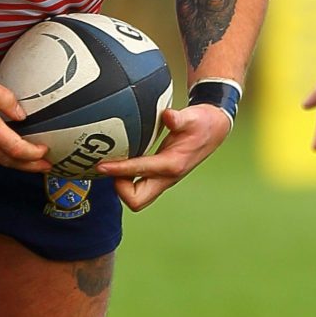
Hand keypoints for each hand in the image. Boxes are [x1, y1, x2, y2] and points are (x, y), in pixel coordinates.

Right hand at [0, 61, 49, 170]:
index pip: (15, 149)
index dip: (33, 154)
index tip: (45, 152)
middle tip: (45, 168)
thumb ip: (5, 99)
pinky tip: (5, 150)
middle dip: (29, 167)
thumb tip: (20, 114)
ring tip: (30, 161)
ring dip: (14, 163)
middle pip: (7, 161)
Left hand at [97, 102, 231, 211]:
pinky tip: (119, 162)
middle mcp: (167, 177)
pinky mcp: (159, 178)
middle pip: (137, 200)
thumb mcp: (192, 117)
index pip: (140, 171)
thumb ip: (178, 118)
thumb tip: (168, 116)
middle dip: (120, 189)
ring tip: (113, 164)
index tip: (101, 166)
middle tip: (111, 167)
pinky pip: (138, 187)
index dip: (119, 170)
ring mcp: (163, 180)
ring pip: (137, 197)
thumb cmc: (202, 123)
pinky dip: (126, 179)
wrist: (214, 130)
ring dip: (122, 185)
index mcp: (173, 164)